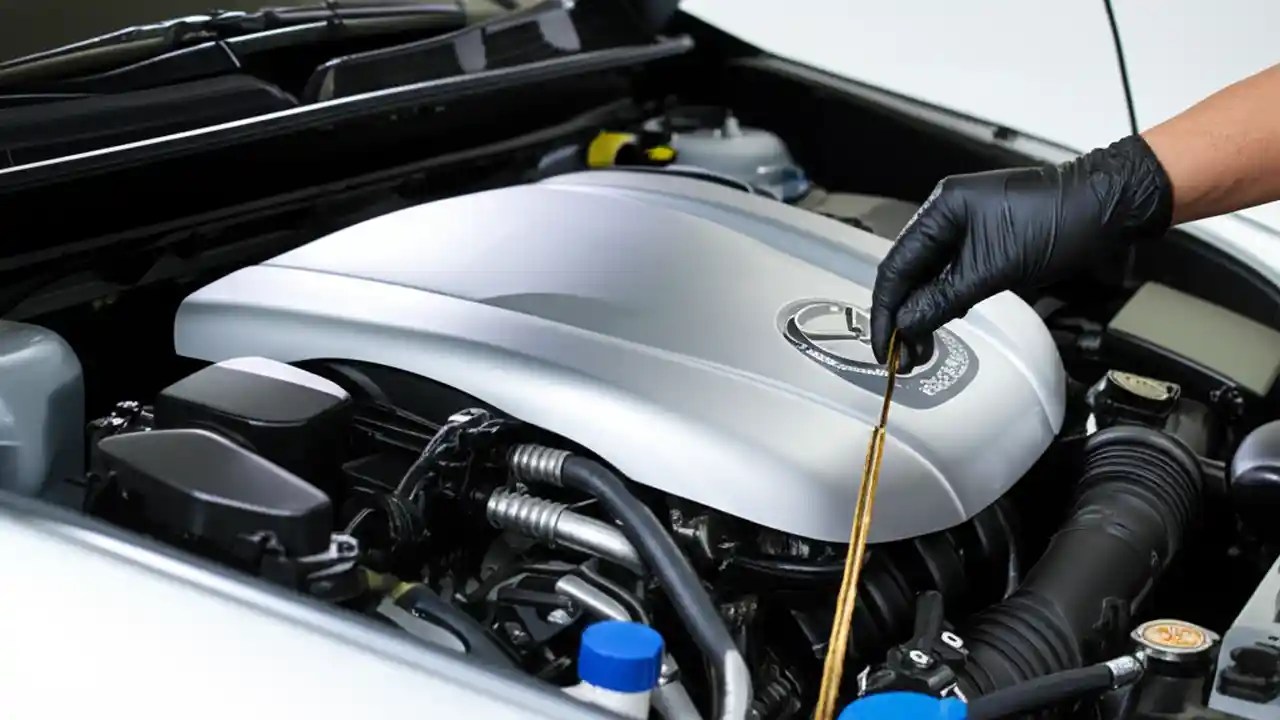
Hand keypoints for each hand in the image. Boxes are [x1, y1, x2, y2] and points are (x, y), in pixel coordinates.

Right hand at [871, 135, 1173, 370]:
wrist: (1111, 208)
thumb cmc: (1062, 221)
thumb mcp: (995, 268)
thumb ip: (944, 299)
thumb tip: (908, 326)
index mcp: (942, 209)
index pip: (896, 266)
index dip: (886, 310)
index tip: (883, 346)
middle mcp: (949, 215)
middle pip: (909, 273)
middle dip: (903, 316)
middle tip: (902, 356)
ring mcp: (969, 229)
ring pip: (930, 278)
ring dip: (923, 313)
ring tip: (920, 349)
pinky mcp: (988, 243)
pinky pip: (953, 276)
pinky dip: (945, 302)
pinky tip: (942, 322)